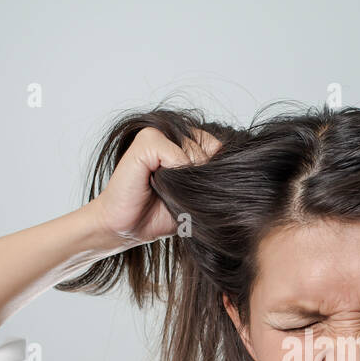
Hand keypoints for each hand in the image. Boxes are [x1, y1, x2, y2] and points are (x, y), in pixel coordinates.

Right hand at [88, 126, 221, 248]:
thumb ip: (211, 178)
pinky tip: (154, 183)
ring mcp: (158, 134)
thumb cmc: (160, 214)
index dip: (211, 175)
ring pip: (196, 152)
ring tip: (162, 189)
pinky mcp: (146, 141)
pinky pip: (178, 156)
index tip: (190, 192)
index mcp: (185, 143)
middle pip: (210, 150)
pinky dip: (172, 176)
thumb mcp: (195, 197)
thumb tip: (231, 168)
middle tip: (172, 193)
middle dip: (198, 180)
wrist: (128, 227)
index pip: (219, 149)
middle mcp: (172, 134)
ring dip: (184, 181)